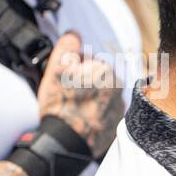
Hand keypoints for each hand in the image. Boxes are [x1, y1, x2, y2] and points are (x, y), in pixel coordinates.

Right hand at [37, 31, 122, 158]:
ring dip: (89, 96)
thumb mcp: (56, 69)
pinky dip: (95, 111)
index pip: (85, 60)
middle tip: (66, 95)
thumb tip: (74, 33)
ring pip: (100, 92)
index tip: (63, 80)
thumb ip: (67, 46)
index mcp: (105, 70)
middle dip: (82, 81)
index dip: (70, 68)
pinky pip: (105, 109)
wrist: (68, 142)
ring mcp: (120, 105)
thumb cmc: (60, 105)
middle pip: (94, 76)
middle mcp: (118, 87)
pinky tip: (82, 117)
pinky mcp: (118, 121)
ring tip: (74, 108)